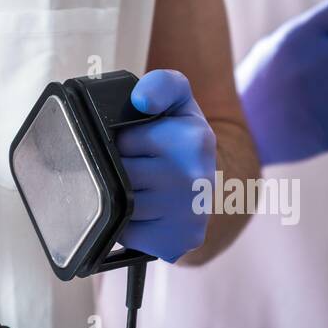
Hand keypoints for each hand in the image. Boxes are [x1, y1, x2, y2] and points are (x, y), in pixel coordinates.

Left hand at [116, 70, 215, 262]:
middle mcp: (196, 179)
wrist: (208, 188)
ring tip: (142, 189)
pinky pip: (128, 234)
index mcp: (195, 140)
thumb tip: (141, 99)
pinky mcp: (178, 242)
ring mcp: (189, 215)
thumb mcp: (179, 102)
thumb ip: (163, 84)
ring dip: (122, 197)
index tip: (138, 143)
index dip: (123, 142)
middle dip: (119, 169)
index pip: (124, 141)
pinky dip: (128, 226)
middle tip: (139, 167)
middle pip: (120, 174)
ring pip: (122, 205)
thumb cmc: (183, 143)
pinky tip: (146, 214)